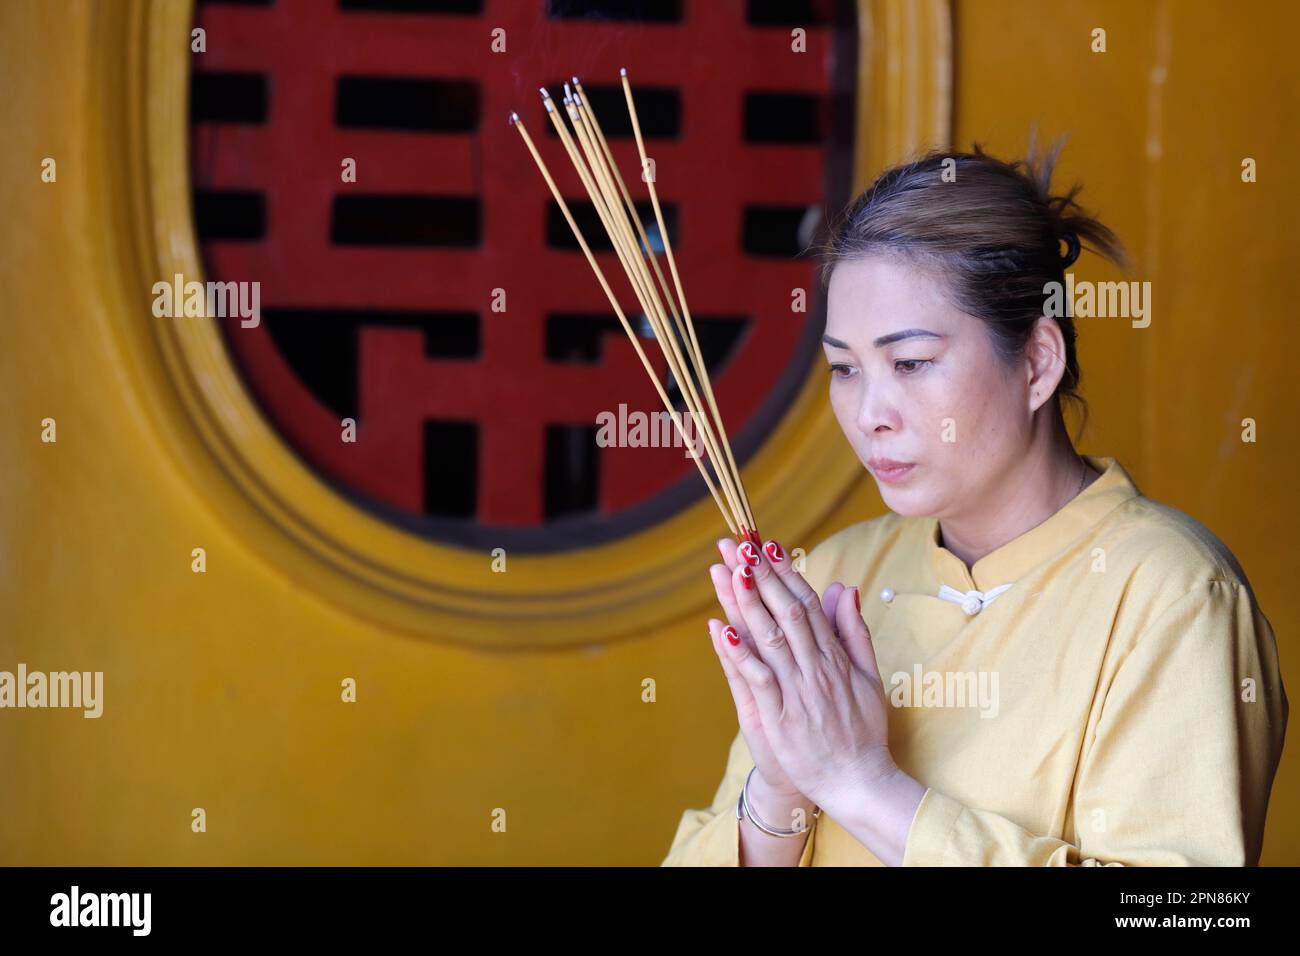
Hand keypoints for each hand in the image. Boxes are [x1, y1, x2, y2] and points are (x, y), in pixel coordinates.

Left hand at [709, 536, 896, 814]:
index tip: (766, 544)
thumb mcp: (869, 676)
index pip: (806, 605)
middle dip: (761, 576)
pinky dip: (740, 655)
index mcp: (834, 657)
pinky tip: (722, 630)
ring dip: (749, 603)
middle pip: (785, 613)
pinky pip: (758, 680)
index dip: (785, 573)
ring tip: (731, 571)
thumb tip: (844, 588)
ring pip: (770, 638)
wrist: (859, 782)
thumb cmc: (863, 731)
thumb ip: (853, 631)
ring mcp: (797, 692)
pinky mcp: (780, 717)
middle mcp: (816, 668)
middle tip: (739, 544)